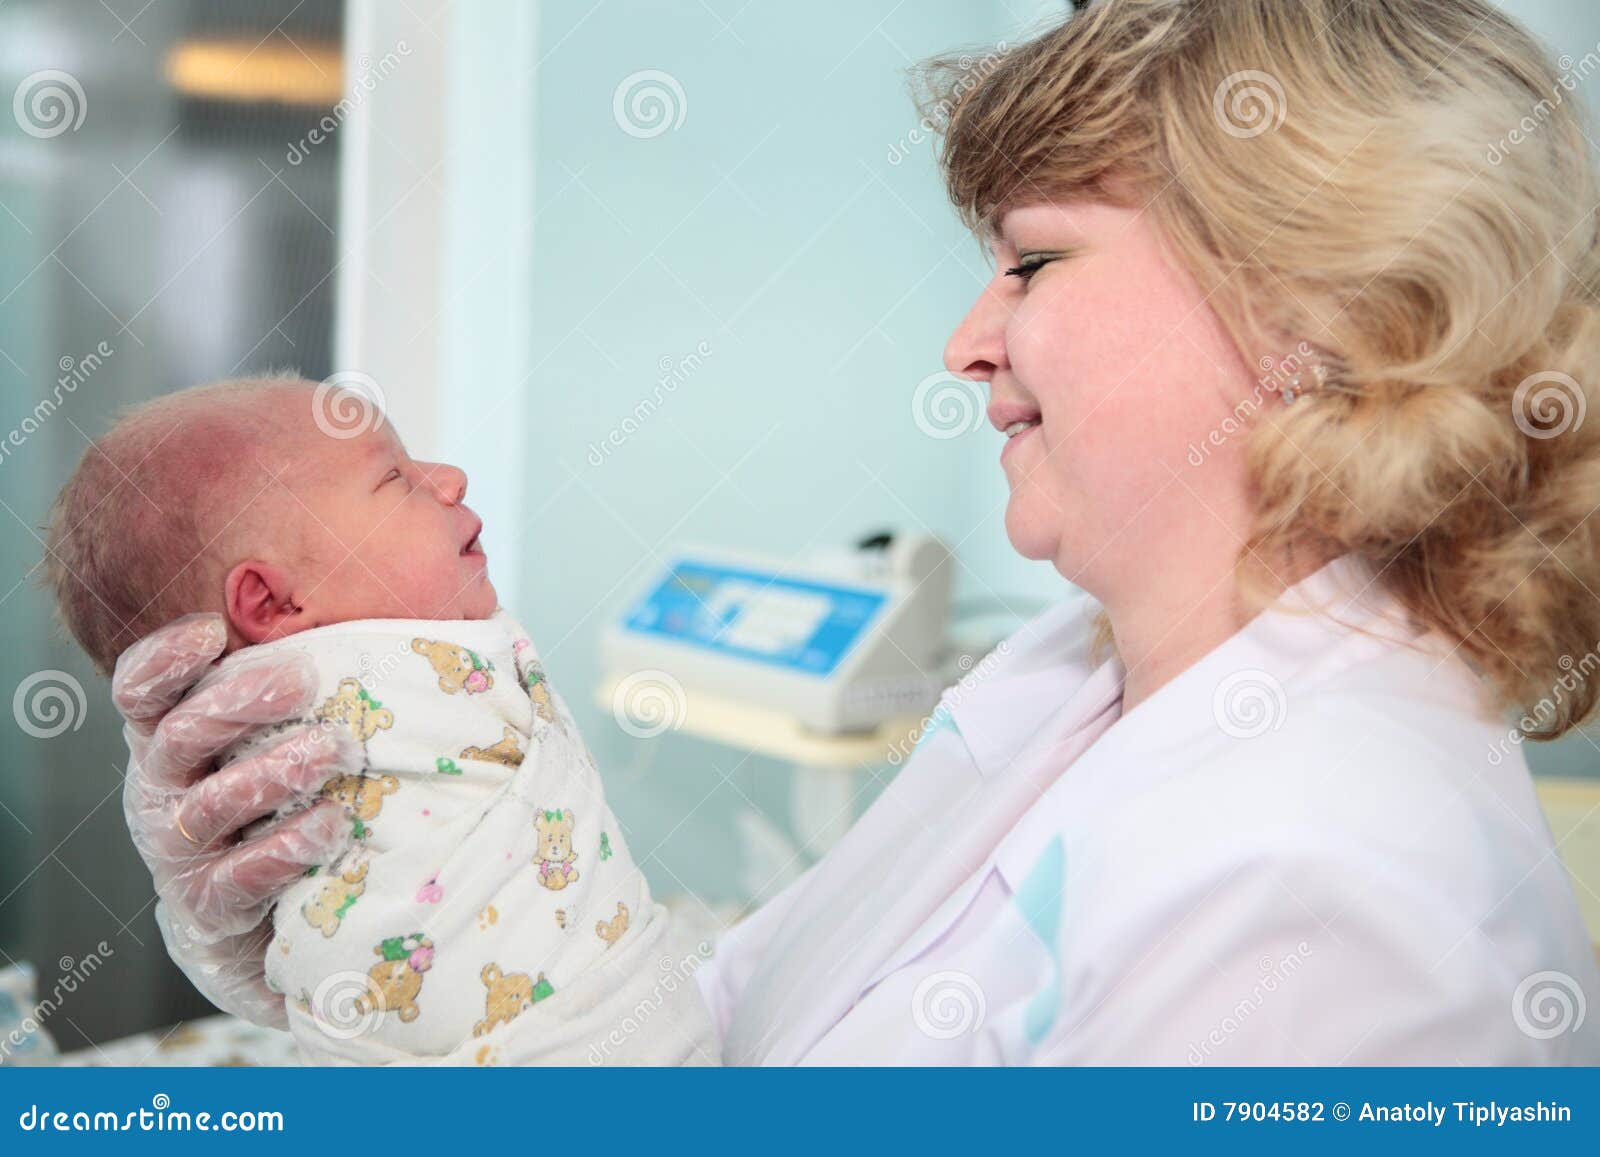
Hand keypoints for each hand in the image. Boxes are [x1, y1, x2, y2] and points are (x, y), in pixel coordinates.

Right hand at [114, 614, 358, 1026]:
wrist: (259, 920)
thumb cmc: (278, 802)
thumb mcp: (277, 739)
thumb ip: (310, 685)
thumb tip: (413, 627)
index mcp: (173, 738)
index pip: (140, 691)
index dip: (164, 658)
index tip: (212, 630)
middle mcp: (163, 790)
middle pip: (178, 736)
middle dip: (239, 702)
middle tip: (304, 680)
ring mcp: (180, 851)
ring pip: (209, 805)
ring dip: (272, 771)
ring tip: (331, 751)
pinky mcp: (209, 906)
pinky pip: (239, 877)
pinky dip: (284, 848)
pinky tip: (331, 825)